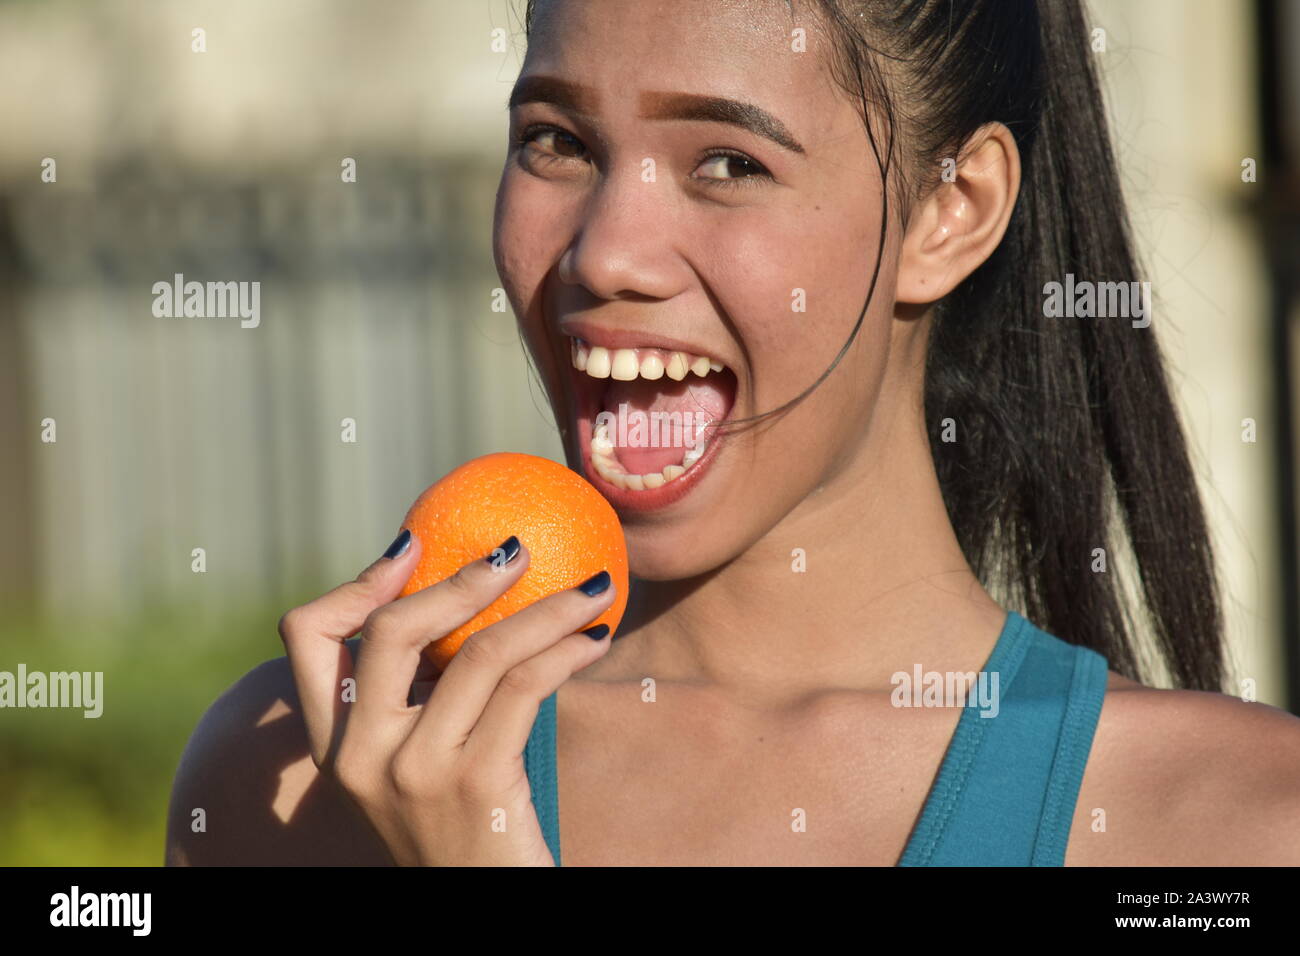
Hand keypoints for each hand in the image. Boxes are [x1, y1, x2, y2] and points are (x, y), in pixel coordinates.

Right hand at [277, 530, 615, 864]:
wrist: (489, 910)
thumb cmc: (469, 832)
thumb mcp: (422, 767)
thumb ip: (421, 701)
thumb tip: (469, 598)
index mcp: (338, 746)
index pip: (308, 639)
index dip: (356, 582)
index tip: (412, 547)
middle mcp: (363, 757)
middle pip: (391, 629)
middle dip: (459, 578)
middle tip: (516, 551)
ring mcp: (416, 772)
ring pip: (478, 651)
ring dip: (547, 607)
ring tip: (594, 587)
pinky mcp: (476, 784)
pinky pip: (525, 686)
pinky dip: (566, 650)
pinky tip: (595, 638)